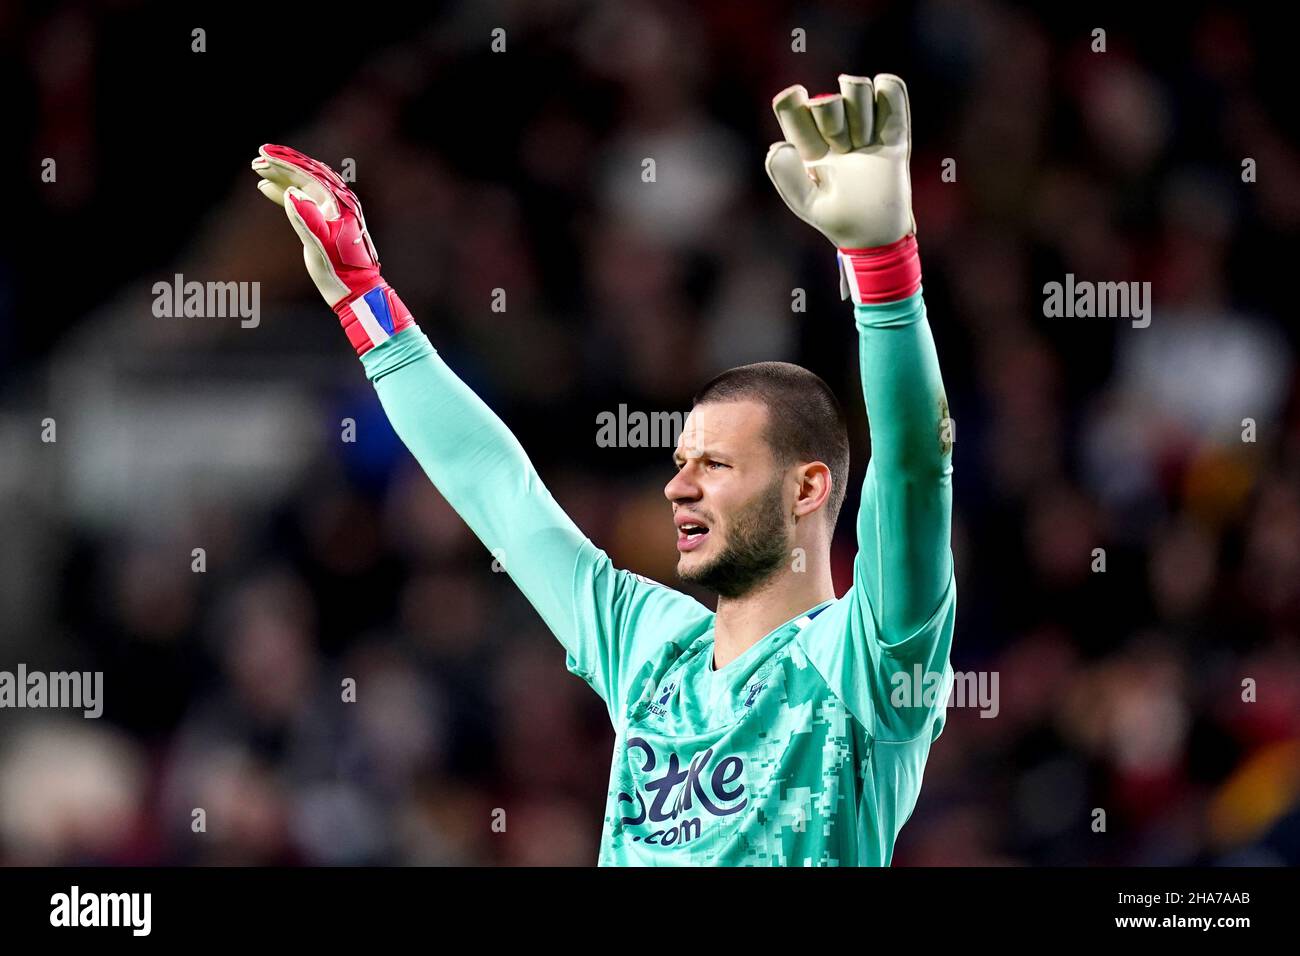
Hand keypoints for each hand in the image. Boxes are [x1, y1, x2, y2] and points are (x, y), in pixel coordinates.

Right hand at [252, 145, 411, 354]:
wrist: (354, 290)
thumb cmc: (340, 270)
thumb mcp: (320, 245)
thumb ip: (306, 219)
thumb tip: (291, 193)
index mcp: (338, 203)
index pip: (309, 174)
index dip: (285, 163)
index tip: (264, 154)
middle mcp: (337, 202)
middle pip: (307, 174)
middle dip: (282, 164)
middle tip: (258, 157)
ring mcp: (331, 211)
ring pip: (304, 184)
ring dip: (282, 176)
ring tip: (258, 169)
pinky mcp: (324, 221)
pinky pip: (303, 199)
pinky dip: (285, 192)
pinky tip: (266, 189)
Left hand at [765, 74, 913, 249]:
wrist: (876, 234)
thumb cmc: (838, 220)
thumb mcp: (807, 203)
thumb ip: (786, 177)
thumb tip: (779, 145)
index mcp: (808, 146)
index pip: (792, 111)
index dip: (790, 102)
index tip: (795, 96)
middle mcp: (833, 132)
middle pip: (827, 100)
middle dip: (834, 121)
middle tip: (843, 148)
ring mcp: (863, 129)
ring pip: (858, 89)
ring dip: (861, 109)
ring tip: (864, 140)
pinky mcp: (892, 133)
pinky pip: (891, 94)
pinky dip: (889, 90)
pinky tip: (884, 97)